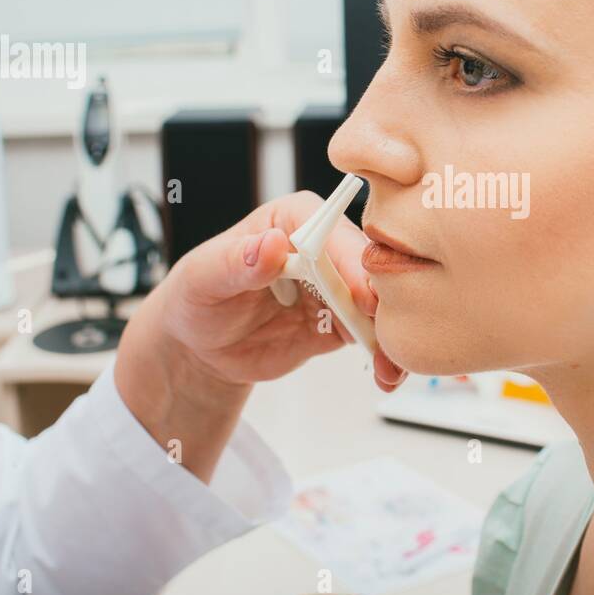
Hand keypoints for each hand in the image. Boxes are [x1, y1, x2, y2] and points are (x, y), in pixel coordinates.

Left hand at [114, 190, 406, 481]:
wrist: (201, 342)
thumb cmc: (199, 293)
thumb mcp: (204, 276)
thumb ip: (237, 262)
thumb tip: (270, 245)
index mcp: (296, 219)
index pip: (332, 233)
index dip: (350, 261)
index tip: (362, 294)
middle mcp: (325, 248)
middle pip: (367, 267)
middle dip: (382, 300)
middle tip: (394, 335)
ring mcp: (338, 287)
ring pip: (377, 304)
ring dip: (391, 334)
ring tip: (393, 368)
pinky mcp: (341, 324)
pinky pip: (369, 336)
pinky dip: (383, 355)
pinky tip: (388, 375)